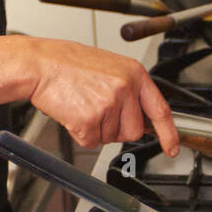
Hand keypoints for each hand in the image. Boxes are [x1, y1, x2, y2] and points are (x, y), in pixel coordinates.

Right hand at [26, 39, 179, 154]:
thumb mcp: (109, 66)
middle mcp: (125, 88)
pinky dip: (80, 133)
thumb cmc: (68, 64)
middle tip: (97, 111)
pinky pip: (91, 141)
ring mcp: (109, 104)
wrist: (40, 64)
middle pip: (133, 131)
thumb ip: (129, 88)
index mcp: (134, 73)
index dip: (168, 133)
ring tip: (83, 106)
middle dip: (117, 129)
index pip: (160, 110)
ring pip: (111, 138)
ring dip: (96, 130)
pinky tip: (74, 114)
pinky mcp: (90, 119)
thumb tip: (139, 112)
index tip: (171, 147)